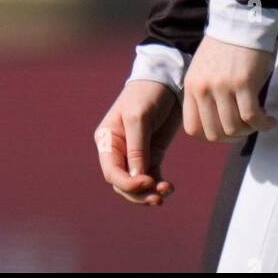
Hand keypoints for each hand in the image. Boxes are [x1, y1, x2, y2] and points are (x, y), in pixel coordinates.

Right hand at [94, 80, 182, 205]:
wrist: (167, 80)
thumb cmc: (147, 93)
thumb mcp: (139, 118)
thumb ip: (136, 149)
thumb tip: (136, 179)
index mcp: (107, 140)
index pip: (111, 172)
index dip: (127, 184)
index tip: (147, 182)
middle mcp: (118, 150)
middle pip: (122, 184)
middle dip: (139, 193)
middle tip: (158, 197)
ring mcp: (135, 154)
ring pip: (137, 184)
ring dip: (150, 193)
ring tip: (167, 191)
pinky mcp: (153, 153)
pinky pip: (152, 177)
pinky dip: (158, 185)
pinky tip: (169, 187)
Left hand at [183, 34, 277, 141]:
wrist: (240, 21)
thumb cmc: (225, 46)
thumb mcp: (203, 70)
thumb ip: (205, 94)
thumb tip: (217, 121)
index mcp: (191, 86)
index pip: (193, 128)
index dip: (211, 136)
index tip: (226, 131)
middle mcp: (204, 89)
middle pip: (214, 133)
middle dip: (232, 137)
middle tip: (246, 129)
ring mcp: (223, 87)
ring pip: (234, 128)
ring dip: (250, 131)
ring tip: (260, 121)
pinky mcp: (244, 83)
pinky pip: (252, 117)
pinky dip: (263, 124)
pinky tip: (270, 120)